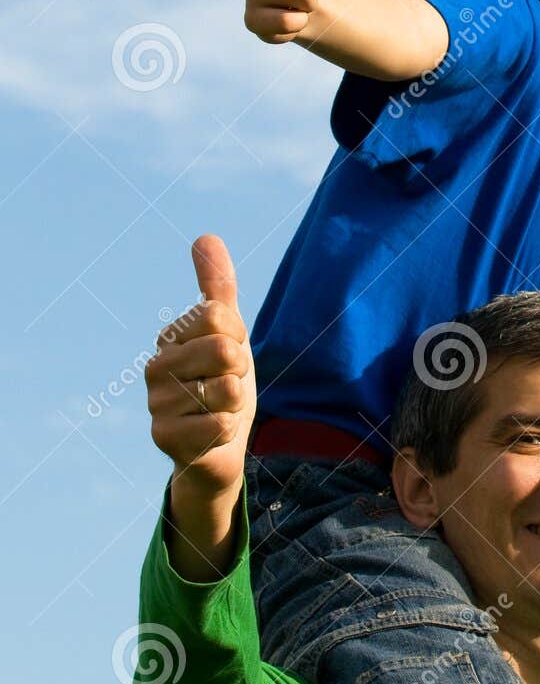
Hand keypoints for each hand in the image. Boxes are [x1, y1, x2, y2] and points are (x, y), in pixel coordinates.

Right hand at [146, 235, 255, 503]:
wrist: (218, 447)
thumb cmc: (223, 383)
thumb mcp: (229, 332)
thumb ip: (218, 287)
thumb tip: (205, 235)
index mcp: (170, 337)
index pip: (220, 316)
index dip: (239, 338)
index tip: (229, 356)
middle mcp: (155, 367)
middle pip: (225, 350)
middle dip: (240, 373)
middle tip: (226, 386)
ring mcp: (155, 403)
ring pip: (227, 389)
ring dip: (235, 405)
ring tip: (218, 411)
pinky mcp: (162, 438)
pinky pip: (220, 424)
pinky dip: (227, 431)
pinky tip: (211, 435)